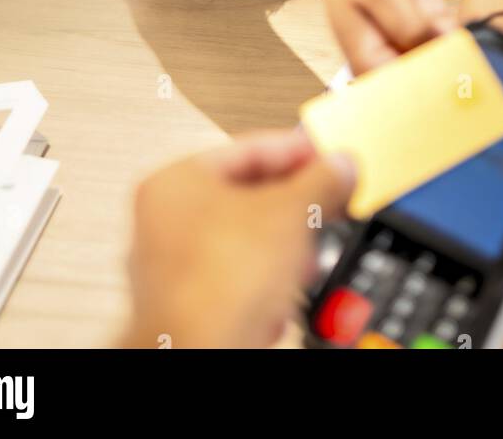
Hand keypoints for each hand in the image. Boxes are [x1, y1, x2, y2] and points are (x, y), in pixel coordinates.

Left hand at [120, 127, 355, 348]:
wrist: (200, 354)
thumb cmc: (215, 284)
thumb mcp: (289, 214)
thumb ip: (320, 182)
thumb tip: (339, 168)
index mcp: (175, 182)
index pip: (249, 149)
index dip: (298, 152)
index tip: (328, 159)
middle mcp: (163, 221)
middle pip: (248, 198)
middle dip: (294, 212)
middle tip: (325, 207)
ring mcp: (172, 267)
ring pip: (246, 244)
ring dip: (284, 254)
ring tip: (303, 261)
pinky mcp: (188, 307)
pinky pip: (238, 283)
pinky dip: (265, 288)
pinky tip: (278, 300)